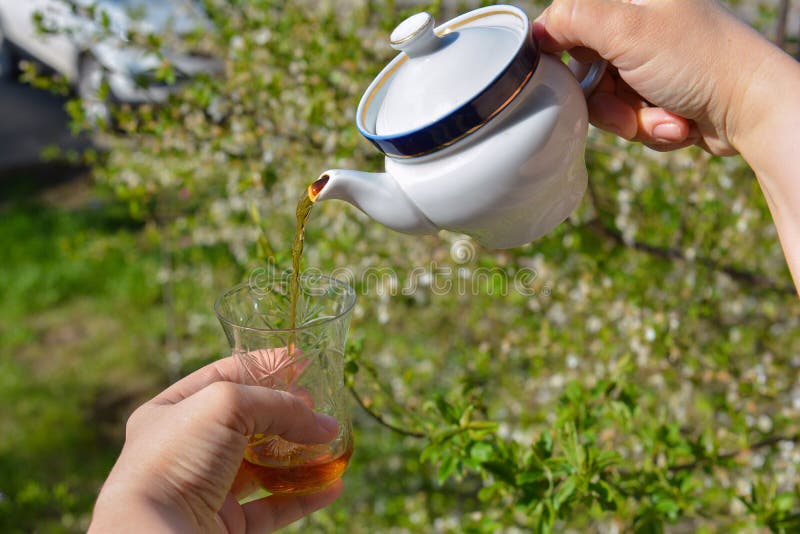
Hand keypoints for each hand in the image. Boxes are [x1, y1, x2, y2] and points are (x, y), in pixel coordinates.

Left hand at [89, 357, 341, 532]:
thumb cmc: (178, 459)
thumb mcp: (226, 405)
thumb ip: (278, 406)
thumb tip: (325, 425)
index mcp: (172, 412)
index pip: (224, 377)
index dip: (264, 366)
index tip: (302, 361)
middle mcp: (188, 450)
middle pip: (249, 423)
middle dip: (287, 412)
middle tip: (320, 406)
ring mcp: (208, 490)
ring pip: (264, 467)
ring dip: (300, 455)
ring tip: (333, 443)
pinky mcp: (227, 526)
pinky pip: (273, 508)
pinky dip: (304, 496)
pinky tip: (332, 484)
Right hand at [534, 0, 786, 154]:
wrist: (752, 109)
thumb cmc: (700, 63)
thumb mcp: (629, 32)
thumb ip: (576, 20)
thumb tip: (539, 28)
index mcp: (635, 0)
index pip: (572, 17)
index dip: (561, 48)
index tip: (562, 73)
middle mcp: (643, 27)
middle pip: (585, 68)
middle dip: (606, 99)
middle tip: (628, 107)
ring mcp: (652, 63)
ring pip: (607, 99)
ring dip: (631, 118)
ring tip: (666, 117)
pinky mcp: (660, 94)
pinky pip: (629, 116)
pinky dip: (649, 126)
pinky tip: (677, 123)